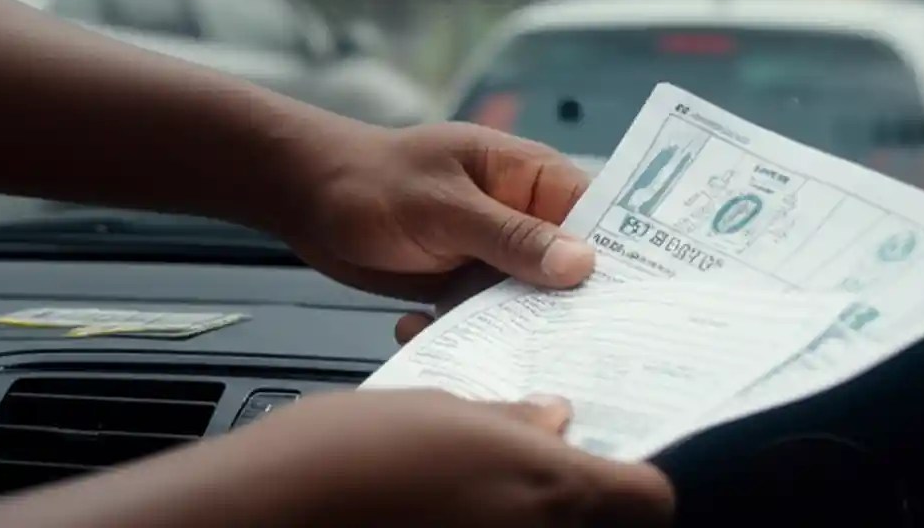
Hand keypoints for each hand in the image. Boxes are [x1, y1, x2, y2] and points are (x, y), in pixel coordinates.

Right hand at [224, 389, 673, 527]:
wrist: (276, 507)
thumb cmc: (349, 451)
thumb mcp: (437, 406)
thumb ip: (507, 419)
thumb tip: (550, 418)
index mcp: (546, 485)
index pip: (648, 499)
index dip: (637, 476)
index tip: (617, 458)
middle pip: (601, 523)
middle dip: (580, 495)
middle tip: (542, 457)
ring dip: (527, 510)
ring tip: (482, 478)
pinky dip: (489, 524)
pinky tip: (449, 502)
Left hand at [283, 122, 594, 342]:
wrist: (304, 196)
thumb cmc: (371, 180)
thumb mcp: (444, 206)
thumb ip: (510, 236)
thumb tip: (582, 264)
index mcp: (528, 177)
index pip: (598, 216)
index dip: (623, 256)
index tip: (641, 303)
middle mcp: (518, 218)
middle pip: (569, 269)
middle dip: (572, 306)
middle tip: (585, 351)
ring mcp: (490, 255)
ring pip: (526, 302)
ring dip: (515, 328)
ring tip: (509, 357)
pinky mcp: (459, 287)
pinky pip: (481, 319)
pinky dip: (465, 334)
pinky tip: (429, 335)